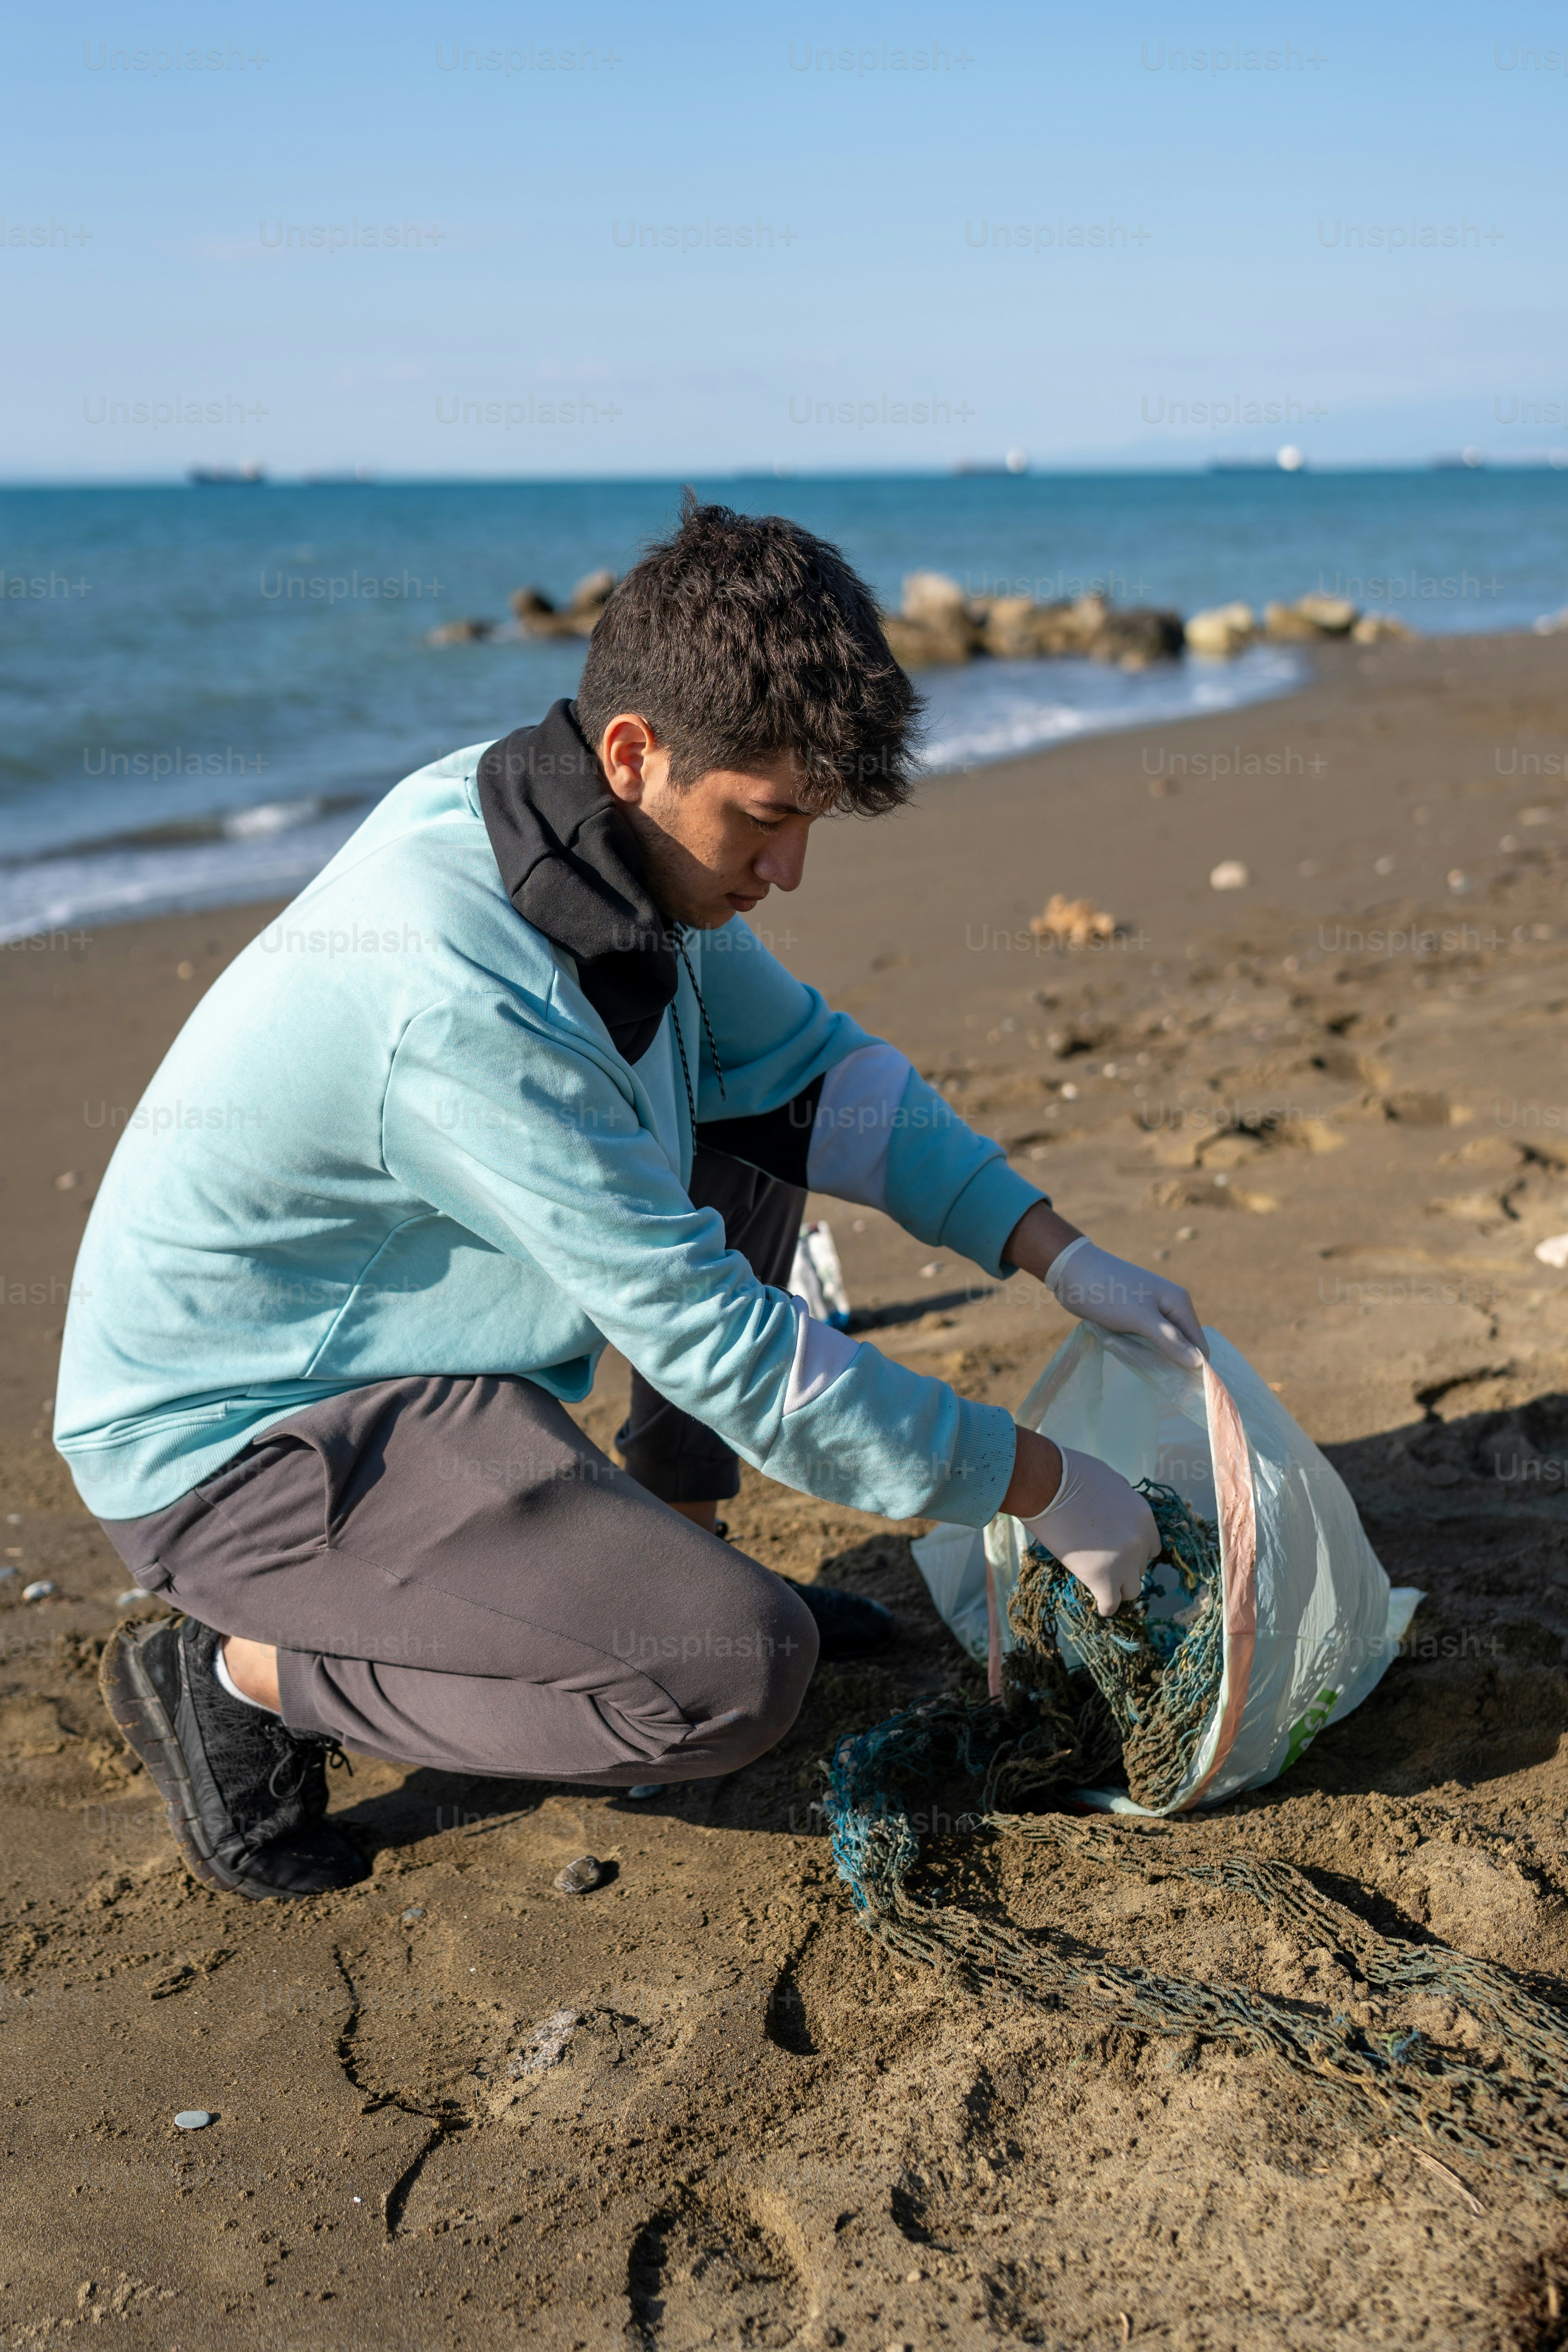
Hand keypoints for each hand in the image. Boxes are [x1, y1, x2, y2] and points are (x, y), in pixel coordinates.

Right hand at [1018, 1444, 1159, 1616]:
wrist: (1046, 1484)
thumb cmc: (1070, 1475)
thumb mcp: (1110, 1483)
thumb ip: (1121, 1504)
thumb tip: (1118, 1515)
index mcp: (1143, 1517)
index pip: (1150, 1547)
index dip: (1132, 1551)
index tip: (1115, 1552)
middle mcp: (1140, 1541)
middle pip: (1140, 1568)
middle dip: (1123, 1567)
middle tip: (1101, 1563)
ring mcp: (1123, 1562)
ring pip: (1131, 1590)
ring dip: (1117, 1587)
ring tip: (1100, 1585)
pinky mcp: (1102, 1577)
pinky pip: (1111, 1604)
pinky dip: (1105, 1606)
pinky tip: (1098, 1607)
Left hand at [1044, 1236, 1206, 1371]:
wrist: (1071, 1272)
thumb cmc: (1108, 1293)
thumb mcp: (1140, 1319)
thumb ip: (1170, 1341)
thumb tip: (1199, 1363)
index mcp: (1179, 1302)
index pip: (1199, 1344)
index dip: (1192, 1365)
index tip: (1174, 1383)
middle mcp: (1170, 1305)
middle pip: (1181, 1345)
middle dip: (1167, 1360)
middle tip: (1143, 1366)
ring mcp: (1152, 1310)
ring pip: (1161, 1344)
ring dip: (1149, 1354)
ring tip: (1127, 1353)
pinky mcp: (1135, 1315)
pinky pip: (1144, 1339)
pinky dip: (1136, 1347)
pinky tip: (1121, 1347)